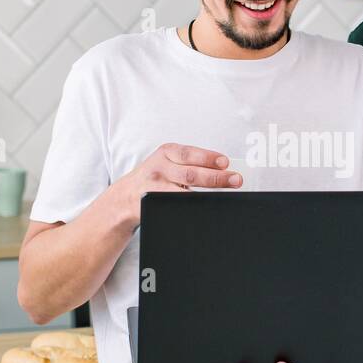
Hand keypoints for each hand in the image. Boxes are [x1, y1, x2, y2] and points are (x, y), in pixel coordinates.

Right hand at [115, 142, 241, 225]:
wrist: (126, 195)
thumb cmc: (156, 176)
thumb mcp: (169, 161)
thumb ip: (191, 163)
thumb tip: (224, 169)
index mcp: (166, 153)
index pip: (190, 154)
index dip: (209, 158)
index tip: (226, 163)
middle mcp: (160, 169)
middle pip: (190, 174)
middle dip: (216, 178)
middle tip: (236, 180)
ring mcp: (156, 188)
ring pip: (184, 193)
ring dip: (207, 195)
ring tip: (225, 195)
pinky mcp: (154, 205)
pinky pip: (176, 206)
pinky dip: (193, 208)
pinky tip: (207, 209)